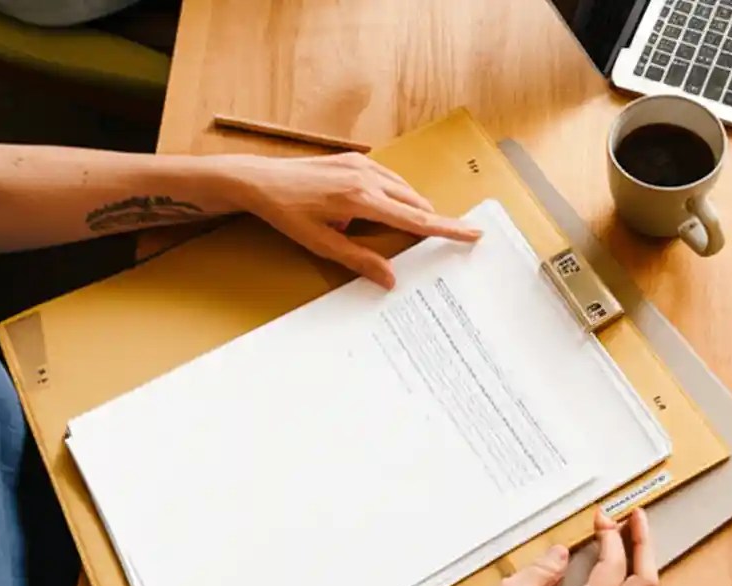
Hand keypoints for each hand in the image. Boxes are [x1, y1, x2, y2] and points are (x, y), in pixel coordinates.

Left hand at [233, 153, 479, 287]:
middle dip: (432, 220)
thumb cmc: (286, 214)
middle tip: (447, 237)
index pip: (416, 218)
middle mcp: (366, 177)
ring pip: (404, 188)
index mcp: (361, 199)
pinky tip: (386, 207)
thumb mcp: (321, 244)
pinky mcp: (354, 159)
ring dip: (412, 207)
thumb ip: (359, 260)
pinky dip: (396, 194)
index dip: (447, 228)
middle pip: (416, 202)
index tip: (472, 232)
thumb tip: (391, 279)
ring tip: (409, 227)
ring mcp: (361, 164)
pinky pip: (389, 178)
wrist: (258, 180)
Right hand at [376, 509, 658, 585]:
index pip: (613, 568)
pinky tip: (608, 570)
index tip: (603, 517)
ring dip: (634, 567)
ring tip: (625, 539)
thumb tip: (562, 553)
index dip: (612, 537)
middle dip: (643, 548)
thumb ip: (544, 569)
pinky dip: (620, 585)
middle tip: (637, 519)